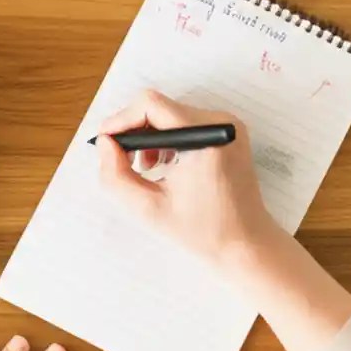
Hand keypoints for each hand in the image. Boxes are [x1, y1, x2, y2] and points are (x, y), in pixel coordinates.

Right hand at [94, 89, 281, 264]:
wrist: (246, 244)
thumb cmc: (204, 231)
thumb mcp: (148, 208)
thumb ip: (115, 175)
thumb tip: (104, 143)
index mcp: (206, 137)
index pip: (151, 105)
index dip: (121, 120)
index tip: (105, 142)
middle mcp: (221, 123)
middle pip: (159, 108)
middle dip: (134, 132)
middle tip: (122, 161)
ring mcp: (227, 125)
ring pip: (170, 115)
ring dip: (149, 137)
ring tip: (145, 169)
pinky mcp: (227, 133)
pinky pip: (185, 123)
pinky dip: (166, 139)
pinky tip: (163, 165)